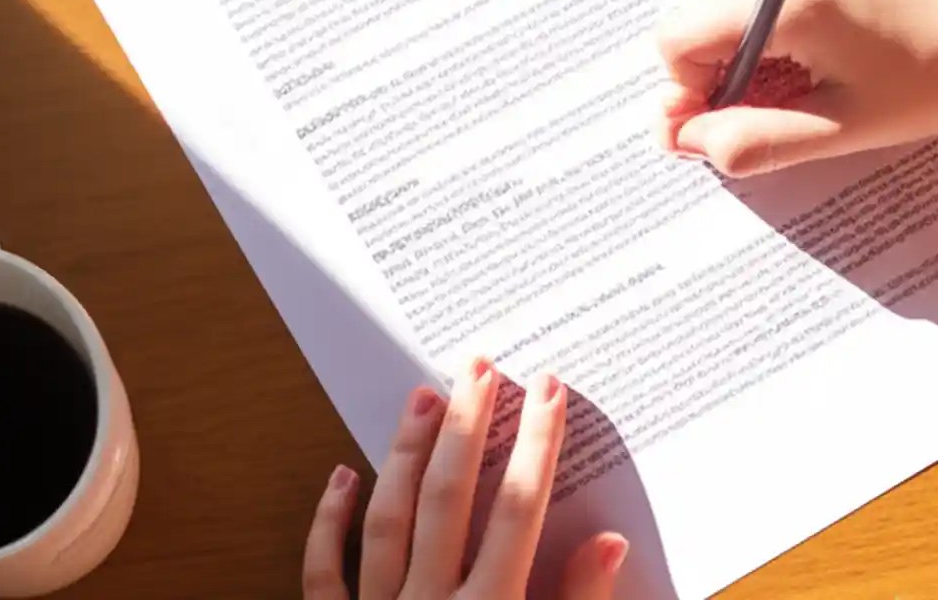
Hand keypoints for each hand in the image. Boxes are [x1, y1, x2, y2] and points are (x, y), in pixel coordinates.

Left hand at [302, 358, 627, 598]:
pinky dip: (328, 522)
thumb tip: (614, 545)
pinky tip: (342, 473)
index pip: (520, 511)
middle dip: (469, 426)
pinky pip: (323, 573)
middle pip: (451, 497)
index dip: (538, 445)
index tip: (551, 390)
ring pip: (389, 518)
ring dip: (407, 453)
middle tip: (480, 365)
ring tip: (423, 395)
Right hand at [655, 0, 937, 176]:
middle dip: (715, 78)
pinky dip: (766, 34)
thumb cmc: (932, 80)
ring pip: (722, 10)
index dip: (689, 95)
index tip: (725, 129)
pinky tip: (811, 60)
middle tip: (769, 116)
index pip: (678, 42)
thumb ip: (753, 139)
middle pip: (695, 24)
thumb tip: (685, 140)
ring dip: (742, 58)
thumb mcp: (839, 127)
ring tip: (801, 88)